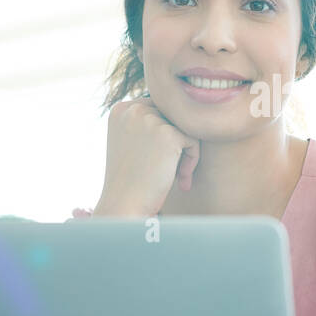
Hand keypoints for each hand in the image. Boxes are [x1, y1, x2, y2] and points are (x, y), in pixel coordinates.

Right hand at [92, 94, 199, 217]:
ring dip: (186, 152)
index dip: (165, 135)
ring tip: (178, 176)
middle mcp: (133, 109)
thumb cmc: (131, 181)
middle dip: (177, 142)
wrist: (124, 205)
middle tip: (173, 171)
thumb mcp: (132, 144)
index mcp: (121, 110)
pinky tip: (181, 179)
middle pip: (173, 116)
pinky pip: (194, 140)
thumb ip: (149, 125)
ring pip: (185, 127)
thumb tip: (182, 113)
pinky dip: (192, 160)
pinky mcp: (168, 134)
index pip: (158, 110)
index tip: (159, 161)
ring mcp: (149, 120)